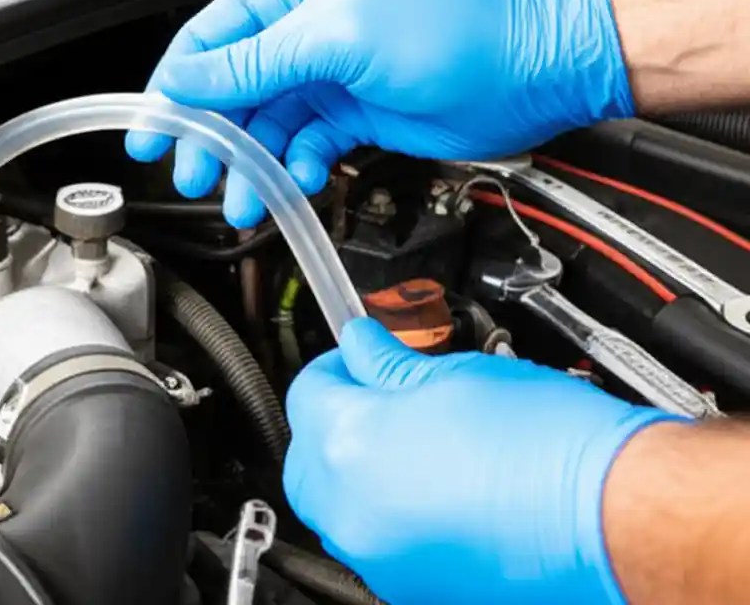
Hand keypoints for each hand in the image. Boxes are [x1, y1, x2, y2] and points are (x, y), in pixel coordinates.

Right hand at [126, 0, 633, 226]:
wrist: (538, 67)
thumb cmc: (458, 29)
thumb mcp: (338, 38)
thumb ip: (254, 63)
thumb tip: (187, 78)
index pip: (213, 36)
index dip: (177, 84)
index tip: (151, 127)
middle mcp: (310, 25)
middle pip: (234, 85)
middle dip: (211, 134)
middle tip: (191, 174)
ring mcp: (334, 70)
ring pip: (269, 122)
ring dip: (251, 163)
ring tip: (241, 199)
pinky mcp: (358, 110)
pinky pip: (307, 142)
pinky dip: (295, 166)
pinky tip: (294, 182)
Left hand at [283, 318, 678, 604]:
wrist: (618, 521)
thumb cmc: (554, 449)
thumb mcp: (461, 376)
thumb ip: (391, 364)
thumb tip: (363, 347)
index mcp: (349, 444)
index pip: (309, 391)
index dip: (337, 365)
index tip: (361, 355)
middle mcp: (351, 511)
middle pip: (309, 458)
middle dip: (333, 423)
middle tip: (378, 396)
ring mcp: (380, 559)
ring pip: (336, 508)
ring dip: (356, 473)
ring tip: (412, 445)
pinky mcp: (412, 589)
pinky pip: (376, 545)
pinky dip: (388, 516)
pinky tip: (434, 491)